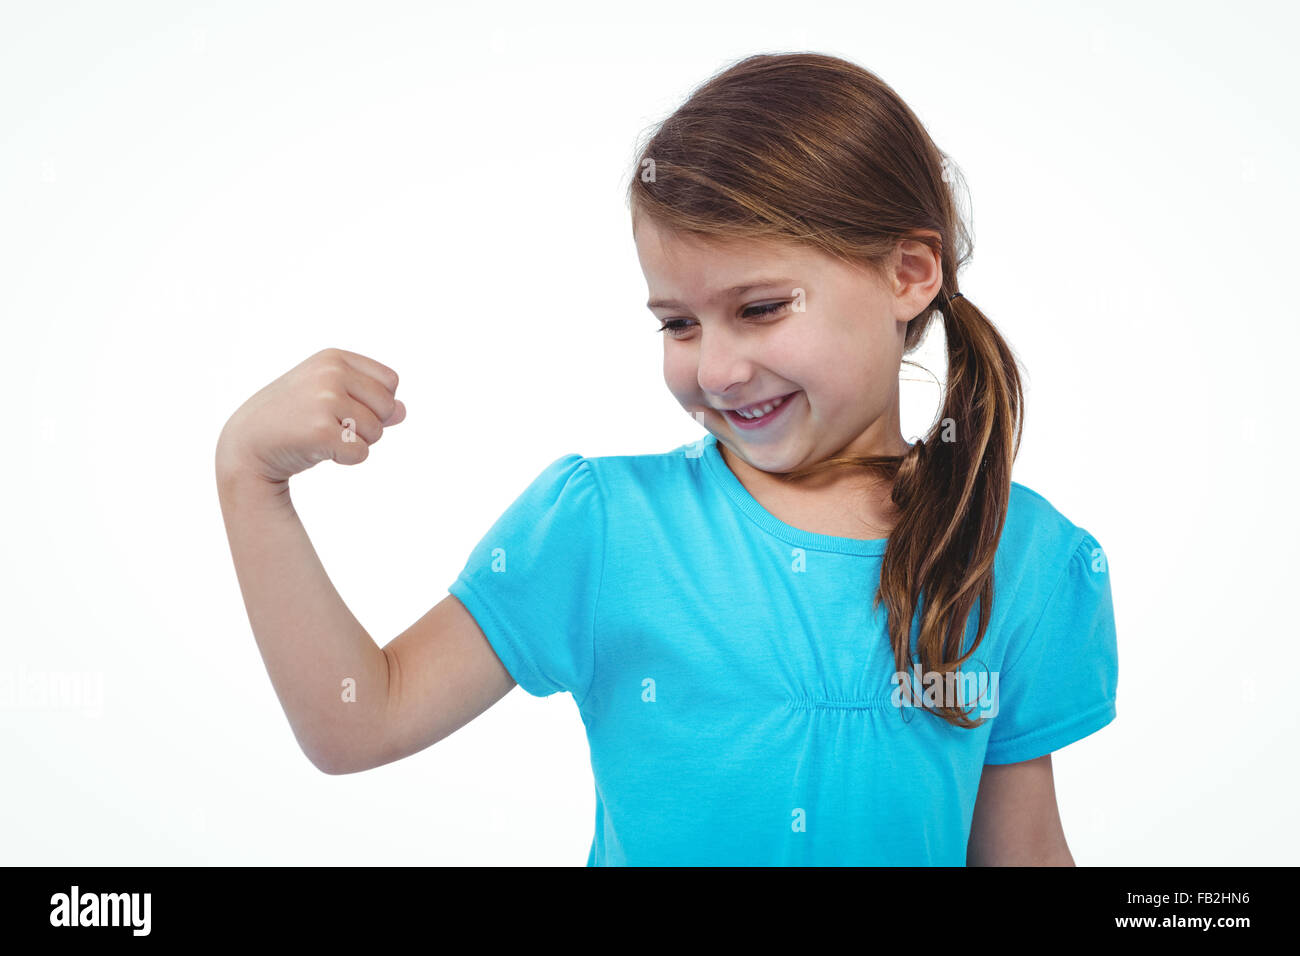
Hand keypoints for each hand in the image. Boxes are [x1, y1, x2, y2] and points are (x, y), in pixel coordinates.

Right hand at [216, 348, 405, 483]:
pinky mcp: (320, 431)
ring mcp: (324, 400)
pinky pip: (361, 453)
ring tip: (322, 436)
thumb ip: (369, 400)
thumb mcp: (328, 397)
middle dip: (369, 425)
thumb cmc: (292, 419)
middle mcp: (330, 373)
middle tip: (333, 426)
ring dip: (356, 442)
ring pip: (377, 432)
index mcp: (334, 358)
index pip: (390, 382)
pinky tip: (318, 450)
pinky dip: (346, 458)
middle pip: (388, 407)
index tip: (345, 408)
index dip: (377, 403)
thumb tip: (403, 411)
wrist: (246, 444)